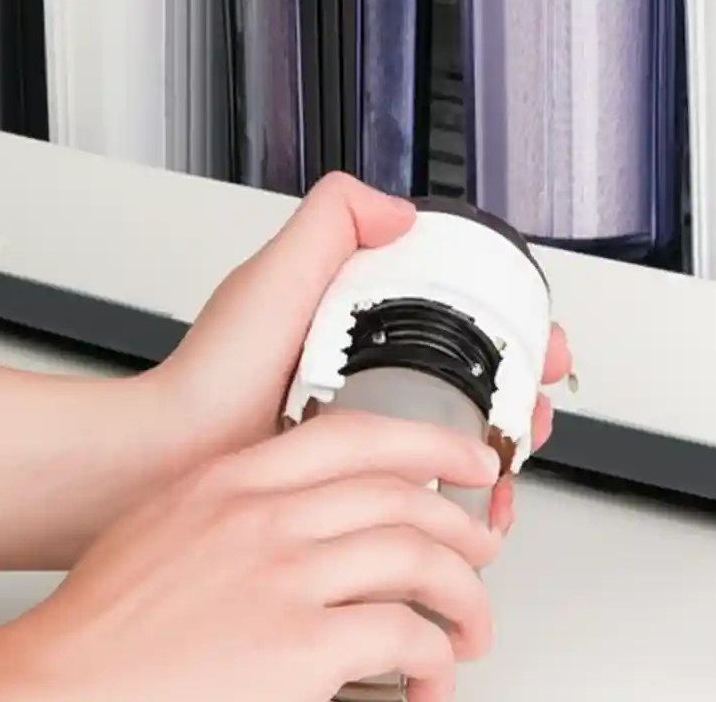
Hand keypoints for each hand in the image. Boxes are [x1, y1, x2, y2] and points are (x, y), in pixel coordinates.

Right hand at [0, 413, 502, 701]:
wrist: (60, 687)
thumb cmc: (103, 626)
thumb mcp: (164, 528)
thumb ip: (232, 508)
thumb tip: (300, 515)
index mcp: (230, 482)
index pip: (355, 436)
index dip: (429, 445)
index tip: (465, 462)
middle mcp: (263, 518)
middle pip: (402, 497)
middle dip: (462, 529)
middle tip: (482, 550)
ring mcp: (285, 578)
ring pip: (419, 560)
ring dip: (465, 598)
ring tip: (472, 625)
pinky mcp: (301, 646)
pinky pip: (407, 636)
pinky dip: (438, 658)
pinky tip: (432, 675)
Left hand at [149, 172, 572, 532]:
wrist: (174, 457)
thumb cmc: (212, 376)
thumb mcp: (277, 276)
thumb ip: (332, 222)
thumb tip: (400, 210)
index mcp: (361, 322)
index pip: (461, 318)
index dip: (512, 328)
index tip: (541, 344)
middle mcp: (371, 376)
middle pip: (477, 381)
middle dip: (524, 395)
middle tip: (537, 410)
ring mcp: (369, 433)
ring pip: (463, 439)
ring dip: (505, 450)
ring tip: (513, 461)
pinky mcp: (361, 487)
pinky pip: (432, 490)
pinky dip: (468, 498)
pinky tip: (479, 504)